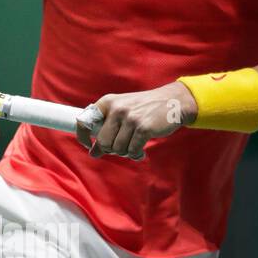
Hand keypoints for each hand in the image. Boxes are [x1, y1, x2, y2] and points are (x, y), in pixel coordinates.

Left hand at [76, 81, 197, 159]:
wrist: (173, 102)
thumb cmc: (145, 109)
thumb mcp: (123, 110)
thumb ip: (107, 128)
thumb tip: (93, 153)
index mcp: (108, 102)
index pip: (85, 121)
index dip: (83, 137)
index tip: (88, 146)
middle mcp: (117, 108)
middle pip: (103, 142)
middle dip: (111, 149)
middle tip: (121, 147)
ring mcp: (130, 118)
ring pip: (118, 149)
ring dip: (125, 153)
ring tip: (133, 146)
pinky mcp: (143, 128)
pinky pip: (132, 151)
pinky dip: (135, 155)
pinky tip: (140, 152)